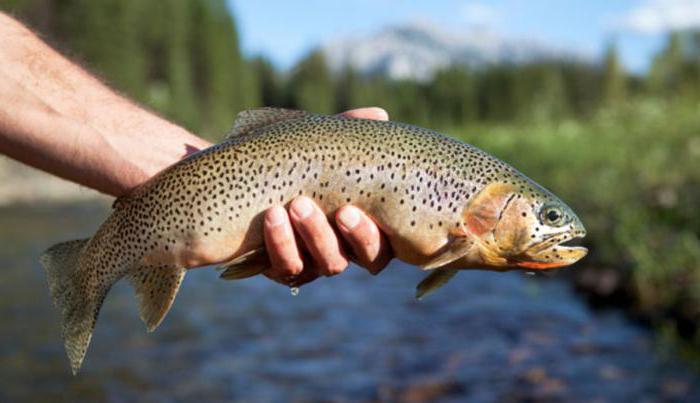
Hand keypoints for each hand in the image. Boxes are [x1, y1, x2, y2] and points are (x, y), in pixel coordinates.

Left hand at [262, 107, 392, 286]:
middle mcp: (343, 248)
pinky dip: (281, 243)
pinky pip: (288, 269)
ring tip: (297, 204)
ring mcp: (313, 262)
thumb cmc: (283, 161)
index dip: (376, 234)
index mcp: (360, 224)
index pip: (385, 243)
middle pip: (368, 260)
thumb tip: (380, 114)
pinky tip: (271, 215)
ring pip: (328, 264)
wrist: (232, 179)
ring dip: (316, 235)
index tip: (354, 207)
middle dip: (356, 236)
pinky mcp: (280, 269)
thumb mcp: (311, 144)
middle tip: (341, 211)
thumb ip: (345, 131)